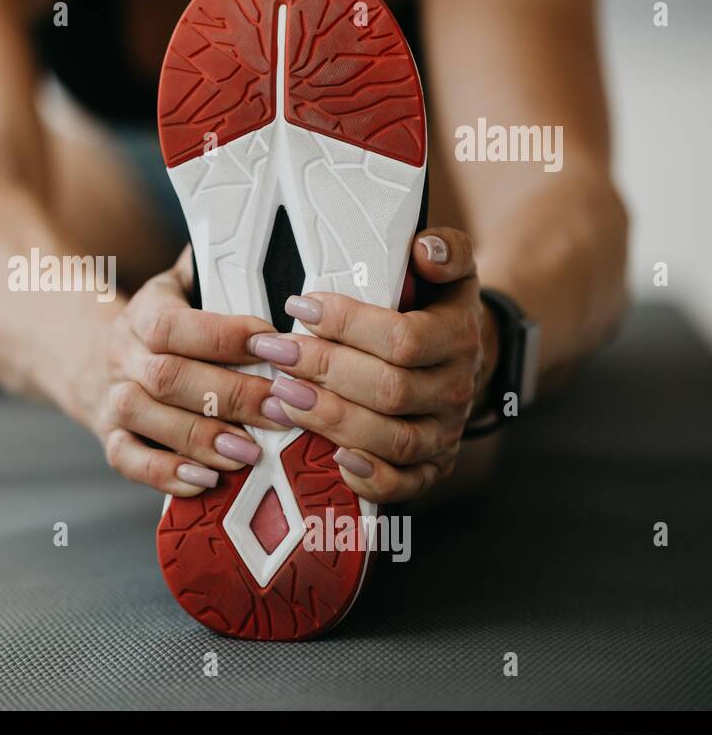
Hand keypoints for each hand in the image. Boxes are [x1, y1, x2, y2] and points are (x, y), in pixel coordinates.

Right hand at [78, 247, 293, 496]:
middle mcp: (122, 357)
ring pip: (146, 419)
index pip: (175, 325)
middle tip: (281, 409)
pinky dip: (165, 474)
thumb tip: (263, 241)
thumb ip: (213, 272)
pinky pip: (128, 460)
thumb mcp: (179, 288)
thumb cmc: (162, 327)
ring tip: (249, 452)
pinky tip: (206, 480)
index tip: (273, 346)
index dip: (224, 336)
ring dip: (201, 438)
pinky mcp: (110, 440)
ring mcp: (112, 401)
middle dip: (230, 396)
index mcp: (143, 314)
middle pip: (168, 377)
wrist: (91, 360)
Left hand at [254, 228, 493, 501]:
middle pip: (391, 390)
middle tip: (275, 353)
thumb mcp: (445, 272)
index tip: (299, 306)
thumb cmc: (431, 308)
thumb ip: (443, 251)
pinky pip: (403, 484)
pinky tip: (332, 458)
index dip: (348, 324)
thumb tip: (424, 250)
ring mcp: (444, 433)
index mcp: (459, 337)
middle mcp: (455, 389)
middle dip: (325, 370)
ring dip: (331, 419)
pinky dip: (368, 477)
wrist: (457, 358)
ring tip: (282, 398)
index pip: (404, 339)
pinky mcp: (430, 466)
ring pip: (391, 439)